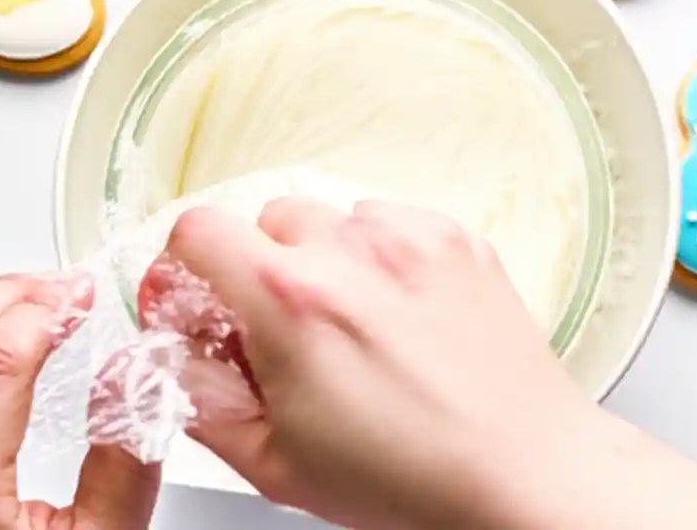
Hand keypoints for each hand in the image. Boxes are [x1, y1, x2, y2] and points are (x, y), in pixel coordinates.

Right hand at [163, 199, 696, 529]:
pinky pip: (391, 221)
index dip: (184, 267)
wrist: (523, 471)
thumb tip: (173, 356)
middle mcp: (351, 251)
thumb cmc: (412, 478)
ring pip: (331, 217)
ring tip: (354, 326)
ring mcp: (410, 238)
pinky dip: (381, 256)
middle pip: (264, 219)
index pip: (197, 230)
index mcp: (291, 301)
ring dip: (324, 259)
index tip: (199, 297)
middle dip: (259, 269)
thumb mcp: (275, 462)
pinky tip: (398, 314)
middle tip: (284, 329)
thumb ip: (202, 399)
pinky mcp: (457, 238)